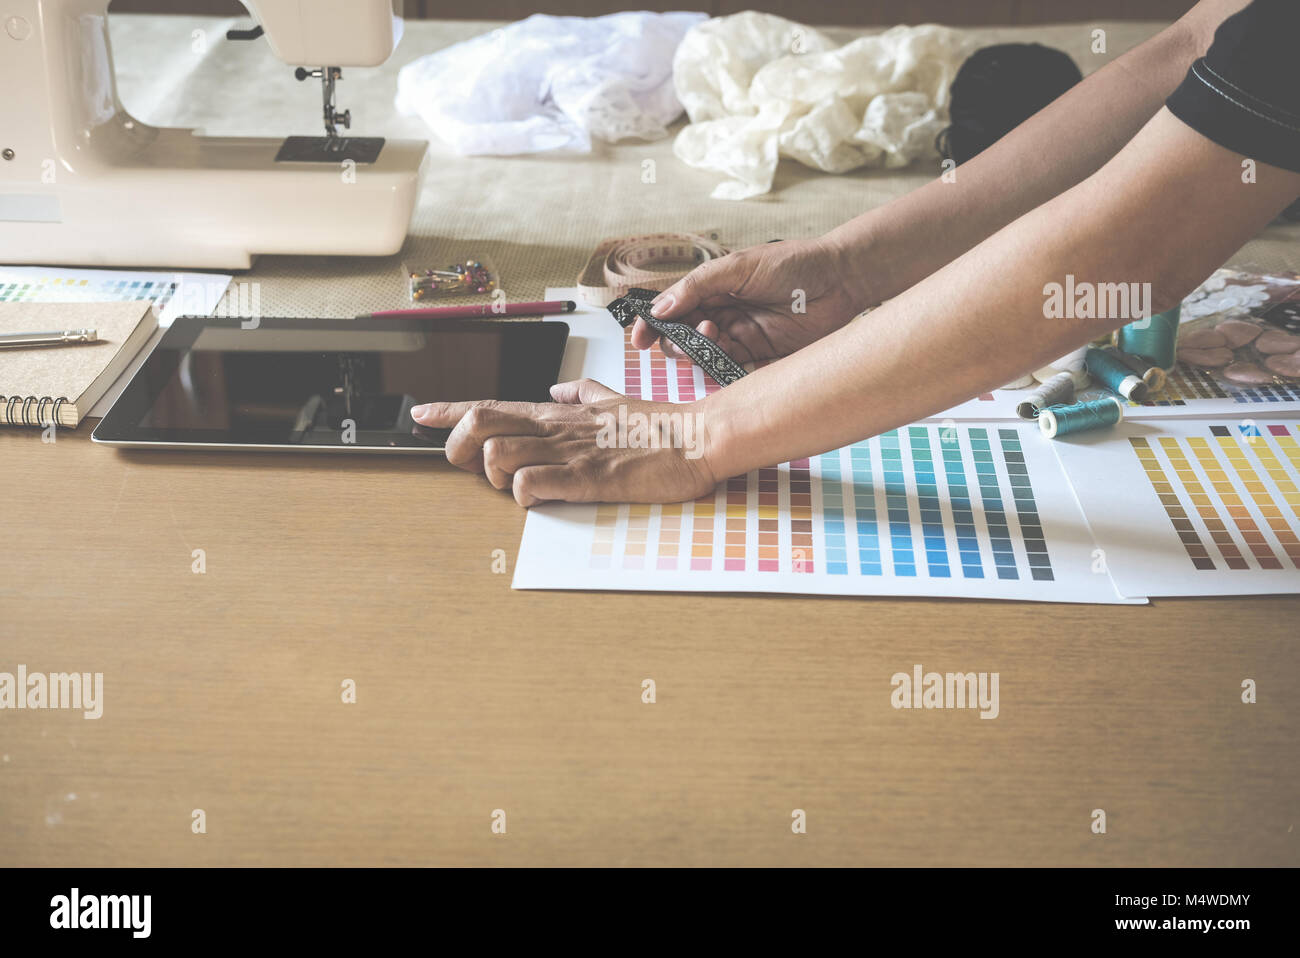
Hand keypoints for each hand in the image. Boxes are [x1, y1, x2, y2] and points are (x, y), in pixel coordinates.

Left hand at [411, 379, 720, 505]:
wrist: (695, 439)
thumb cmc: (658, 426)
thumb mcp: (613, 399)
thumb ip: (582, 393)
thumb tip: (559, 388)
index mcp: (558, 411)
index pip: (489, 403)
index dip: (448, 410)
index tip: (420, 413)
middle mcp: (556, 427)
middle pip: (480, 425)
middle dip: (460, 448)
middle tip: (470, 467)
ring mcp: (568, 452)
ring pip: (499, 456)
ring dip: (496, 478)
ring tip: (517, 487)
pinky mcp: (585, 479)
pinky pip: (531, 486)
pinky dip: (524, 497)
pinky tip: (540, 499)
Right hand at [635, 235, 872, 362]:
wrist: (840, 279)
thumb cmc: (793, 263)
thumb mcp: (738, 266)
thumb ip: (698, 286)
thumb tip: (660, 307)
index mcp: (713, 286)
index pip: (672, 307)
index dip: (652, 324)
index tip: (639, 339)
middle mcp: (721, 311)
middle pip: (681, 334)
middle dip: (672, 340)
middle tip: (683, 336)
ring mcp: (739, 333)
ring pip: (701, 352)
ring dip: (696, 348)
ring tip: (712, 332)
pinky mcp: (758, 353)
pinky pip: (727, 363)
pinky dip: (717, 360)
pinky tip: (723, 345)